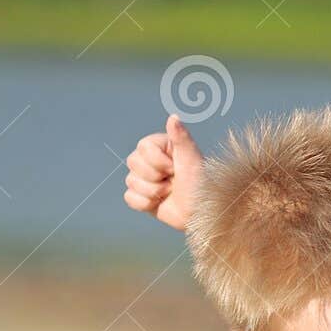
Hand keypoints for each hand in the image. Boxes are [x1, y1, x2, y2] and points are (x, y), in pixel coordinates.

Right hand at [124, 114, 203, 231]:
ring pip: (130, 181)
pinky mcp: (140, 196)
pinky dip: (146, 203)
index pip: (143, 146)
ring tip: (170, 193)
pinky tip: (160, 203)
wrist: (199, 213)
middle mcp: (151, 160)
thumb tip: (173, 117)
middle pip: (132, 162)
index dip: (157, 160)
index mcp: (162, 147)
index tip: (175, 168)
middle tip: (173, 182)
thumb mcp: (192, 160)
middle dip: (154, 176)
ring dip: (153, 191)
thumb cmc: (200, 185)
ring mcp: (144, 178)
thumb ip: (181, 138)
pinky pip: (129, 197)